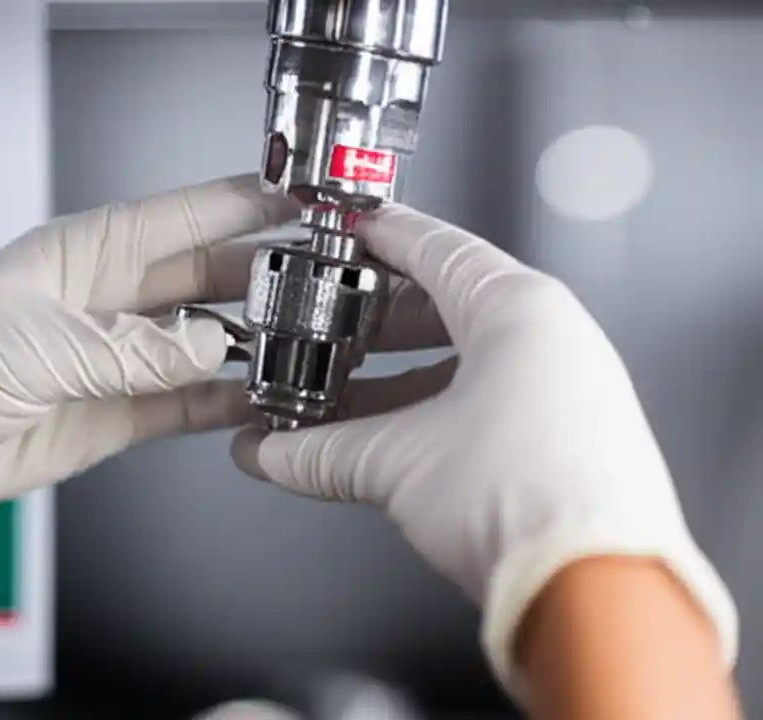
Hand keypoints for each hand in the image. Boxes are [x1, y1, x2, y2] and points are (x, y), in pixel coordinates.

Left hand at [0, 175, 296, 515]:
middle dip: (266, 276)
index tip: (309, 201)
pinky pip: (182, 402)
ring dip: (252, 344)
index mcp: (87, 253)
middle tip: (328, 286)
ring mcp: (113, 356)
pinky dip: (223, 402)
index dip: (250, 204)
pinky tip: (262, 400)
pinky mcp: (111, 412)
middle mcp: (108, 298)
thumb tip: (209, 347)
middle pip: (208, 275)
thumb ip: (131, 350)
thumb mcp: (39, 345)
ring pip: (203, 341)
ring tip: (309, 348)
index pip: (186, 215)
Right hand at [231, 205, 737, 696]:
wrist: (596, 590)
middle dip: (373, 320)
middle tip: (323, 321)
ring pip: (458, 364)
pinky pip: (477, 407)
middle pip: (445, 307)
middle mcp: (549, 343)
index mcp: (519, 311)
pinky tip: (376, 442)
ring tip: (334, 396)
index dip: (379, 237)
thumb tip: (272, 452)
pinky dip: (423, 415)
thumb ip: (322, 450)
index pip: (436, 248)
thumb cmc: (529, 500)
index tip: (343, 231)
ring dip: (392, 379)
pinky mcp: (559, 444)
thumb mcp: (397, 461)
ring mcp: (560, 394)